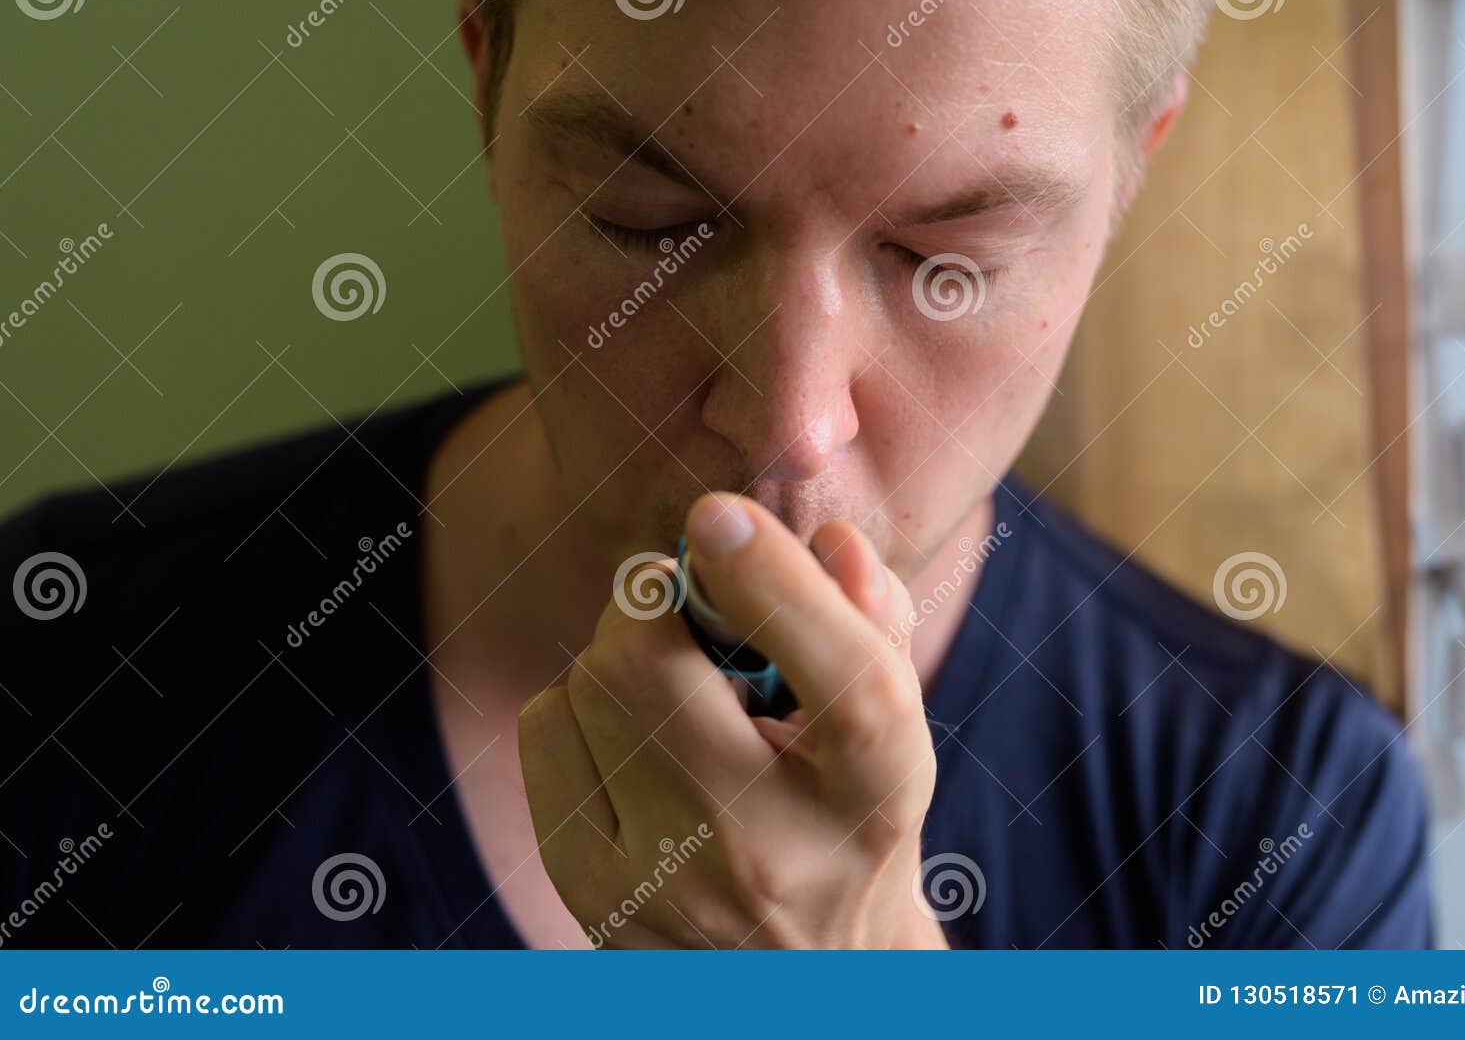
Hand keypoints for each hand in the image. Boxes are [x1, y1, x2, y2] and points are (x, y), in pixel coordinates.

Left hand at [518, 492, 946, 948]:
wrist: (807, 978)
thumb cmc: (849, 816)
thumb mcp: (889, 726)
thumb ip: (867, 620)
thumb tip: (828, 538)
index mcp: (876, 797)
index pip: (845, 684)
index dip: (777, 585)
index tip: (721, 516)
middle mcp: (773, 855)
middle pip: (648, 674)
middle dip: (653, 603)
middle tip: (685, 608)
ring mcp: (669, 888)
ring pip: (584, 690)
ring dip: (619, 653)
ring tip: (673, 692)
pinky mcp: (592, 900)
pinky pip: (545, 732)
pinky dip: (578, 704)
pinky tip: (629, 740)